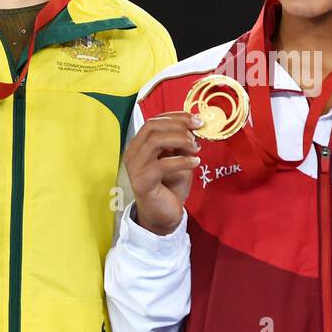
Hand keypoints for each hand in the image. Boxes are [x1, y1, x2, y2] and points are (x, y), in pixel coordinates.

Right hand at [123, 111, 202, 236]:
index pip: (154, 121)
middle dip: (178, 125)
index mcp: (139, 144)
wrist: (163, 215)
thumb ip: (182, 143)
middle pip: (152, 127)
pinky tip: (195, 162)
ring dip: (179, 140)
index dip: (176, 116)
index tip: (196, 119)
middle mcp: (133, 153)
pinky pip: (162, 164)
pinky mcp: (142, 182)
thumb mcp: (178, 158)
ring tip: (196, 147)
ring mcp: (135, 167)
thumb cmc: (170, 186)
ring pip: (154, 141)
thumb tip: (195, 126)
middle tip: (199, 129)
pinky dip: (182, 160)